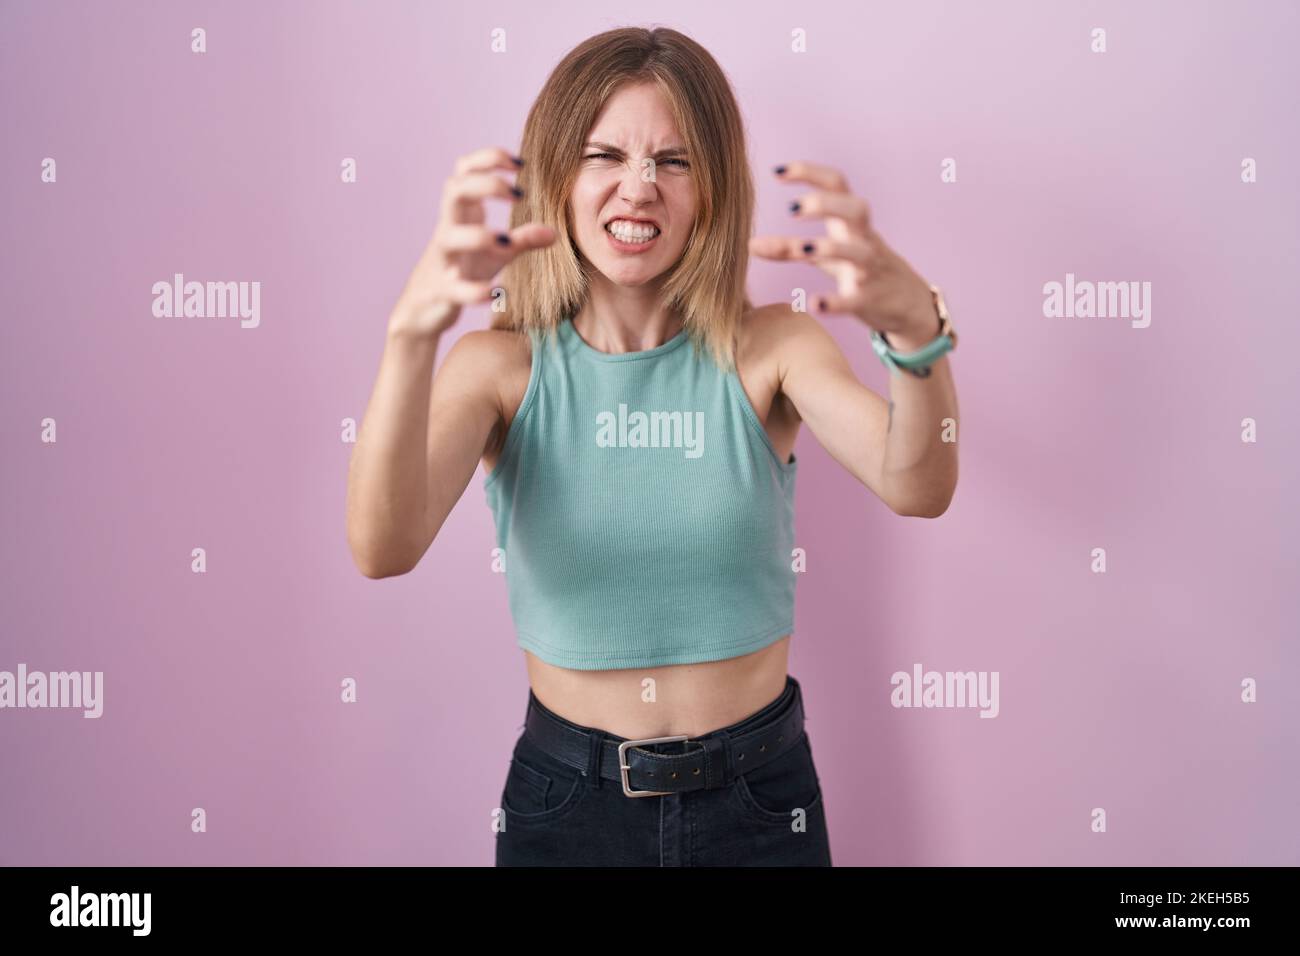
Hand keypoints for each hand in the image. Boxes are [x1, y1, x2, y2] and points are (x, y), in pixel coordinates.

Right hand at [389, 146, 556, 337]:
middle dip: (485, 184)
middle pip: (454, 189)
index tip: (519, 164)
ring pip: (449, 237)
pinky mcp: (442, 292)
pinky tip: (496, 293)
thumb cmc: (465, 269)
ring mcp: (442, 260)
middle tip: (518, 195)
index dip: (488, 158)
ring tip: (505, 241)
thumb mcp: (497, 252)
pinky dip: (475, 291)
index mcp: (461, 213)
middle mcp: (448, 229)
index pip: (464, 169)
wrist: (425, 308)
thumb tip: (555, 232)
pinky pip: (455, 289)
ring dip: (477, 235)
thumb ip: (523, 239)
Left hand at [749, 161, 939, 350]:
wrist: (909, 306)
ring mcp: (870, 270)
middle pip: (856, 209)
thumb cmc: (861, 271)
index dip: (810, 173)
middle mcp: (864, 240)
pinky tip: (812, 304)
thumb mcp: (824, 257)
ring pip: (858, 252)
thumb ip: (787, 249)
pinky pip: (856, 298)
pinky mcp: (871, 300)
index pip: (836, 184)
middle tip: (792, 208)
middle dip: (826, 204)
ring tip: (801, 249)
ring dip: (830, 247)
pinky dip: (835, 301)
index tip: (777, 171)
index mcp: (851, 223)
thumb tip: (749, 244)